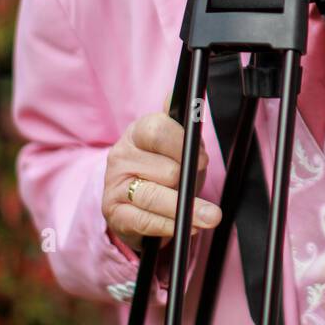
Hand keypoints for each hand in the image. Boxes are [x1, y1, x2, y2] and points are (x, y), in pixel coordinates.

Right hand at [102, 91, 221, 248]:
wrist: (135, 202)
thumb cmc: (164, 168)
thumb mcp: (177, 145)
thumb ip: (184, 125)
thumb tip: (187, 97)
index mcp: (137, 133)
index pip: (156, 130)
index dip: (182, 145)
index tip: (204, 159)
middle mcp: (121, 156)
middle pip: (164, 169)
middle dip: (187, 180)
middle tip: (200, 187)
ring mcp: (114, 185)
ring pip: (156, 197)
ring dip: (187, 209)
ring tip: (210, 217)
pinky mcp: (114, 213)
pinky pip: (147, 221)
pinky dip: (169, 226)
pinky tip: (187, 227)